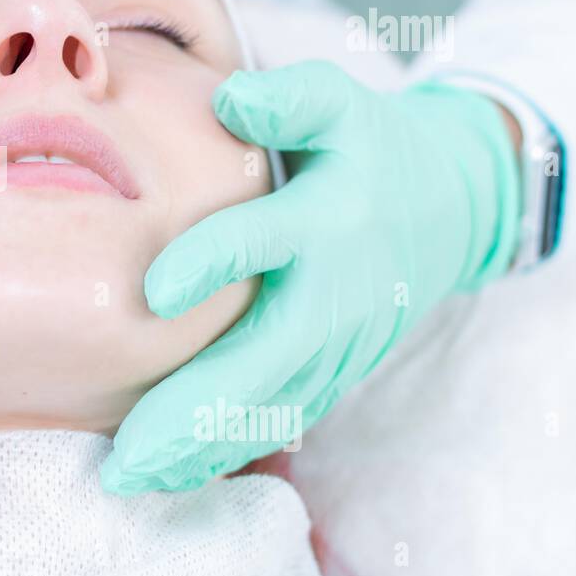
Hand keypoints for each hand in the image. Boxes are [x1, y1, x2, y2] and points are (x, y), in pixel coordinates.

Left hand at [103, 60, 520, 492]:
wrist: (448, 205)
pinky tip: (175, 472)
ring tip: (132, 476)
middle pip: (265, 360)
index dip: (213, 261)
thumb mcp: (339, 104)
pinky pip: (283, 418)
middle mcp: (337, 292)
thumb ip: (288, 99)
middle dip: (194, 409)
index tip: (154, 289)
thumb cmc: (368, 148)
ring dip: (202, 446)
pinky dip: (231, 448)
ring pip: (271, 406)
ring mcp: (342, 341)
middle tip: (127, 453)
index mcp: (328, 217)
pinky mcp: (337, 368)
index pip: (265, 238)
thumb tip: (229, 99)